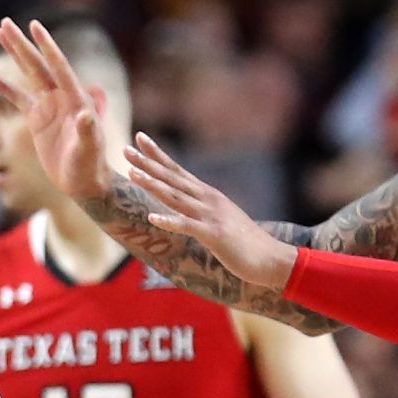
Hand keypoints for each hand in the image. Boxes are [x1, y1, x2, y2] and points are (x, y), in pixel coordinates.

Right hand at [0, 19, 115, 207]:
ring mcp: (49, 107)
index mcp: (74, 99)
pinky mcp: (38, 120)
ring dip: (15, 55)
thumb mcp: (89, 151)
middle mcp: (61, 97)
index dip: (47, 47)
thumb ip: (87, 132)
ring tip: (0, 34)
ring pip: (28, 75)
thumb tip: (84, 115)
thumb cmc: (90, 168)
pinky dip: (5, 89)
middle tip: (5, 22)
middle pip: (38, 65)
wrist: (85, 183)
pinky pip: (19, 100)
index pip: (59, 67)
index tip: (35, 26)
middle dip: (22, 44)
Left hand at [119, 133, 302, 291]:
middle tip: (126, 148)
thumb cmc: (244, 242)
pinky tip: (152, 218)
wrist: (271, 258)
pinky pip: (187, 227)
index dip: (157, 154)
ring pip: (176, 197)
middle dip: (148, 163)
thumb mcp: (219, 219)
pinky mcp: (214, 235)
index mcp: (207, 195)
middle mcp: (207, 199)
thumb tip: (185, 204)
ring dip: (153, 185)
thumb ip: (201, 209)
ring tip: (132, 174)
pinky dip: (170, 221)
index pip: (177, 170)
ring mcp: (210, 216)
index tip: (139, 138)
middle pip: (172, 177)